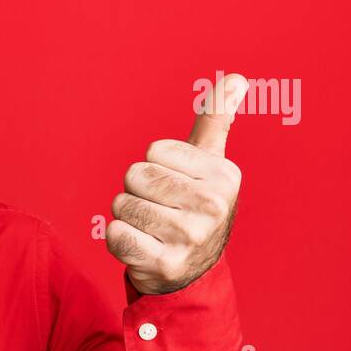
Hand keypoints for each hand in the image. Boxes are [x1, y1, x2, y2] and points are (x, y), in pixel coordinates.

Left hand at [107, 73, 249, 293]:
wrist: (192, 272)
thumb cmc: (194, 207)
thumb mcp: (209, 163)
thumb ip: (216, 120)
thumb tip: (236, 78)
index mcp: (223, 176)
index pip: (153, 151)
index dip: (154, 167)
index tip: (174, 187)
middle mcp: (213, 206)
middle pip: (135, 176)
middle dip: (137, 192)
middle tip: (159, 211)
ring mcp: (190, 237)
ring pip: (121, 205)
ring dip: (127, 217)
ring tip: (151, 230)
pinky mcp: (164, 263)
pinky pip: (115, 234)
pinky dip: (118, 240)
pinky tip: (142, 247)